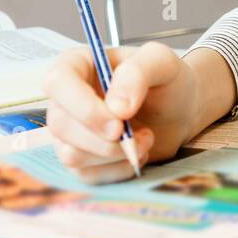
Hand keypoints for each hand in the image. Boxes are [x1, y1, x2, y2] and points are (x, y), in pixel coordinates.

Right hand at [43, 41, 200, 182]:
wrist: (179, 110)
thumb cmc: (165, 80)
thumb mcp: (161, 61)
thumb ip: (137, 73)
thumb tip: (116, 108)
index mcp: (77, 65)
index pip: (57, 82)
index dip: (83, 107)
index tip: (119, 123)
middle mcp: (66, 98)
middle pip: (61, 125)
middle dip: (105, 139)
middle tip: (143, 134)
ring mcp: (69, 131)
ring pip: (71, 154)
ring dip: (114, 155)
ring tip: (144, 140)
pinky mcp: (80, 159)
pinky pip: (86, 175)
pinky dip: (117, 170)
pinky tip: (136, 154)